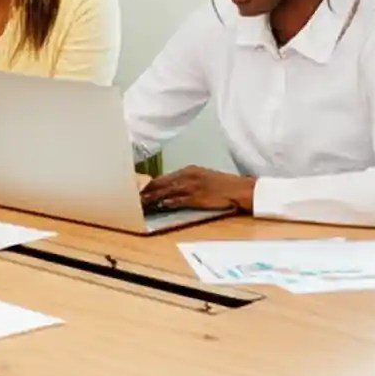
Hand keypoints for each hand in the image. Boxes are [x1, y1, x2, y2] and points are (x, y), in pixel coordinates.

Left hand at [140, 165, 254, 212]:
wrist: (239, 189)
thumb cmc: (222, 185)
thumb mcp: (202, 178)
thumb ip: (186, 181)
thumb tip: (170, 189)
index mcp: (189, 170)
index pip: (164, 177)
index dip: (150, 184)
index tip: (139, 190)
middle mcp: (188, 176)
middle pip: (161, 183)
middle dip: (147, 190)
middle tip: (134, 197)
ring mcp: (192, 186)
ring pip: (167, 191)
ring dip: (153, 197)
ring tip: (141, 203)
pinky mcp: (197, 197)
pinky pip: (179, 200)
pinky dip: (168, 202)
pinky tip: (160, 205)